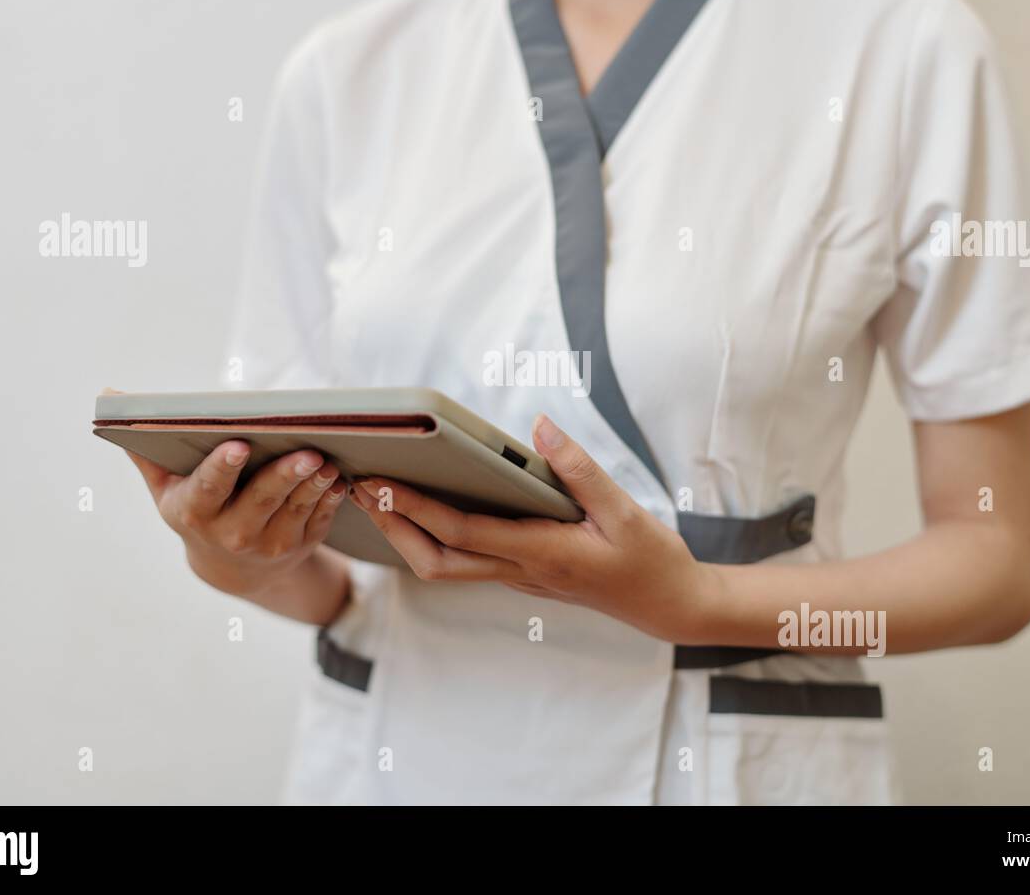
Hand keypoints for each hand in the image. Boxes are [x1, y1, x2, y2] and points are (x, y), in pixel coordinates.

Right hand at [125, 437, 348, 597]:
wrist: (229, 566)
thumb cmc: (195, 507)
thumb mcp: (165, 483)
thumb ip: (144, 443)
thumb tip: (110, 396)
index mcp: (194, 512)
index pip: (208, 489)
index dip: (222, 468)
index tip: (238, 444)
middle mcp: (231, 533)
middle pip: (261, 499)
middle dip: (283, 474)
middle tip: (306, 449)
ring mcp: (269, 544)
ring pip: (296, 509)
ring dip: (314, 484)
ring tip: (327, 459)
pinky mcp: (301, 544)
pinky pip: (320, 518)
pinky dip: (330, 497)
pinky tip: (339, 476)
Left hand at [349, 414, 717, 642]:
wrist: (668, 605)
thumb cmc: (649, 559)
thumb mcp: (623, 510)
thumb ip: (579, 469)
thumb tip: (541, 426)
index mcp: (541, 553)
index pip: (462, 532)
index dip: (415, 508)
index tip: (381, 482)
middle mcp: (521, 570)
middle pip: (436, 562)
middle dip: (393, 528)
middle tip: (361, 489)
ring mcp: (520, 577)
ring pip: (447, 566)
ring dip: (408, 536)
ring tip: (379, 496)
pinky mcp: (525, 573)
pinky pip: (466, 561)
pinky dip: (435, 537)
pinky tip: (426, 510)